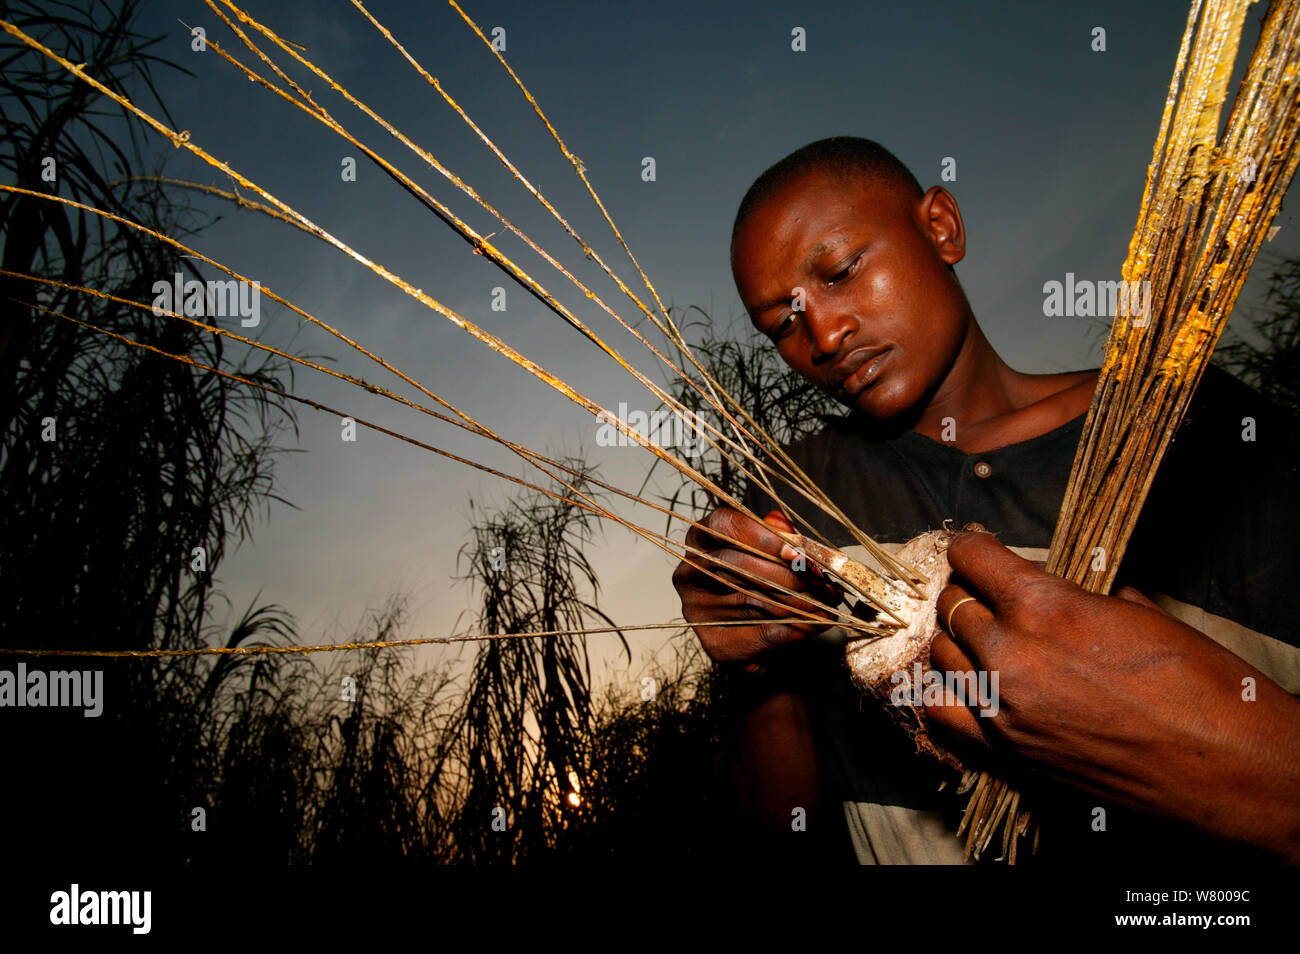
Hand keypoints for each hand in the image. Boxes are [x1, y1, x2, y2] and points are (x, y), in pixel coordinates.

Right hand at [672, 507, 839, 666]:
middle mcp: (689, 572)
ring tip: (827, 599)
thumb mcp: (770, 551)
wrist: (760, 639)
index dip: (761, 536)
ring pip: (758, 600)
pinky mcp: (715, 642)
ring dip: (802, 601)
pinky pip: (765, 632)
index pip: (723, 525)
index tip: (794, 551)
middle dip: (788, 572)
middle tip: (821, 579)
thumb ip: (776, 533)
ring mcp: (697, 610)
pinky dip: (799, 627)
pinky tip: (818, 621)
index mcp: (700, 539)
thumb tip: (780, 522)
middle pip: (738, 564)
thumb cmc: (763, 583)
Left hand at [926, 532, 1299, 858]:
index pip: (975, 558)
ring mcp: (1002, 706)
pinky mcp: (1004, 750)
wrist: (1226, 768)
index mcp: (1046, 607)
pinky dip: (943, 689)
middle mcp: (1012, 654)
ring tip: (977, 633)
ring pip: (942, 652)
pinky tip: (956, 678)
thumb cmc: (1200, 687)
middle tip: (982, 589)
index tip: (971, 542)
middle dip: (967, 590)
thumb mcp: (1139, 613)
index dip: (970, 544)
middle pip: (955, 605)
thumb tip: (1056, 586)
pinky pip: (940, 710)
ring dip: (956, 638)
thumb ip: (1080, 595)